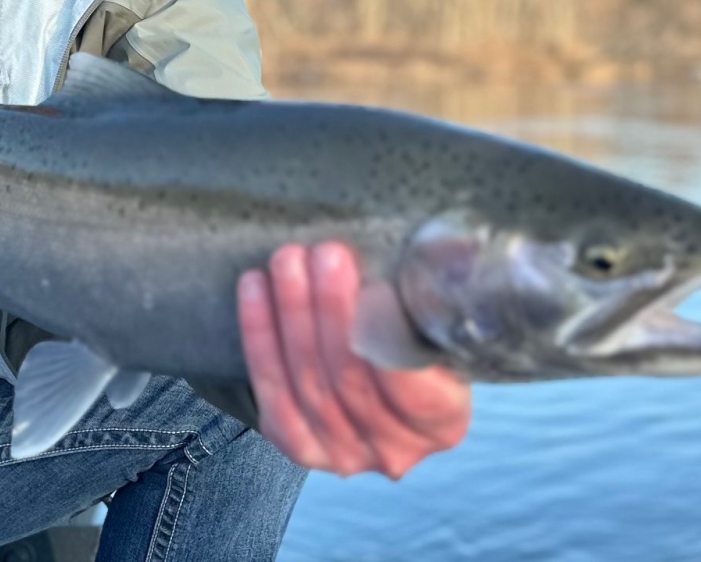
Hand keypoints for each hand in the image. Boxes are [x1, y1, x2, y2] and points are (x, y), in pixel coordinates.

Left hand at [237, 241, 470, 476]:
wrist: (372, 383)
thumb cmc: (411, 341)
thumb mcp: (436, 327)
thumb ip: (434, 301)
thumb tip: (446, 247)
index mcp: (442, 424)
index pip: (412, 388)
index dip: (387, 337)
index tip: (375, 285)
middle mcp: (392, 451)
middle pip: (351, 376)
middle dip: (332, 308)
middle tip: (326, 253)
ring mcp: (340, 454)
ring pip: (307, 378)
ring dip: (292, 310)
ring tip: (289, 259)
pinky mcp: (294, 442)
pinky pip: (270, 386)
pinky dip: (259, 332)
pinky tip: (255, 287)